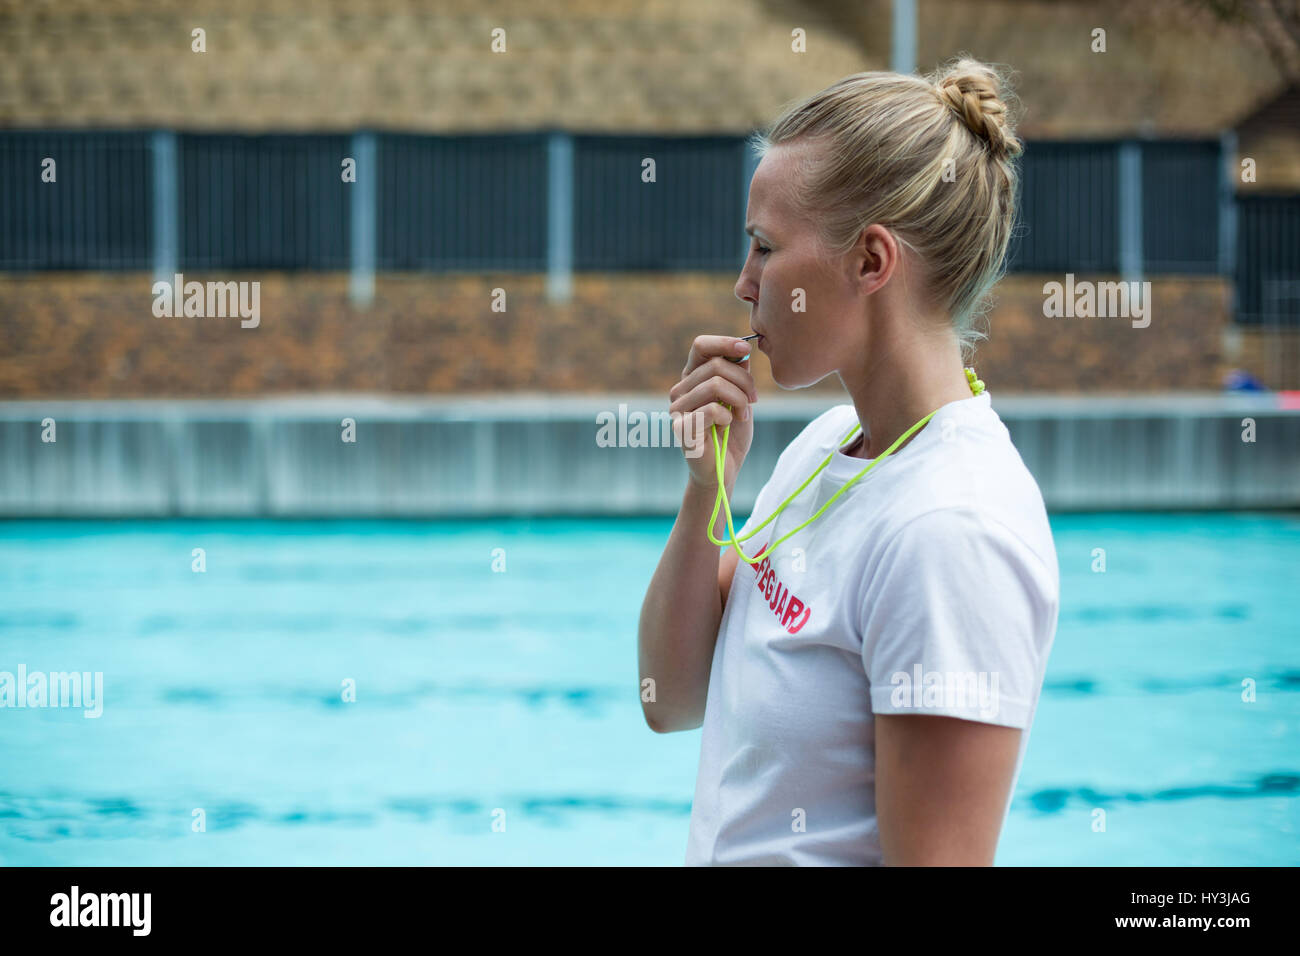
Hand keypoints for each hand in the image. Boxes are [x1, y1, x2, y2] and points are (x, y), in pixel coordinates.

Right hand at [669, 335, 757, 490]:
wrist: (724, 469)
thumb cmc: (731, 433)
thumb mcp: (740, 398)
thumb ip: (739, 375)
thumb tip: (743, 349)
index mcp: (693, 379)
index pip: (700, 346)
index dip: (724, 342)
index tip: (745, 348)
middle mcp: (681, 390)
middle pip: (715, 365)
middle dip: (743, 381)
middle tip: (754, 399)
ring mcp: (678, 409)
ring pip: (714, 384)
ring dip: (738, 399)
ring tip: (743, 414)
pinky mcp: (681, 428)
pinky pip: (711, 409)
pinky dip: (727, 415)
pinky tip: (727, 425)